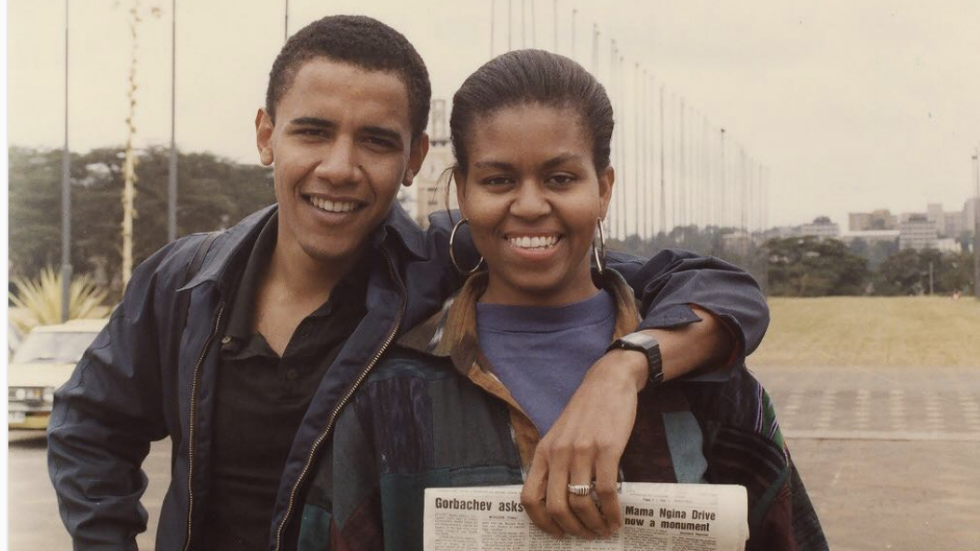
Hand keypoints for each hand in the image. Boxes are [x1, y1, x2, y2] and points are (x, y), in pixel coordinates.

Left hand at [520, 348, 646, 538]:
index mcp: (543, 452)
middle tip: (586, 536)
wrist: (608, 382)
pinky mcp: (607, 449)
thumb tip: (557, 500)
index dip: (541, 522)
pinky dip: (611, 512)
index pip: (529, 497)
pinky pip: (606, 491)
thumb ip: (554, 463)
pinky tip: (616, 518)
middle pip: (555, 506)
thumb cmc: (585, 411)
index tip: (557, 533)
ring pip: (580, 502)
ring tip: (604, 530)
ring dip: (594, 525)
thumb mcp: (559, 435)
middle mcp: (558, 453)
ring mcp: (582, 451)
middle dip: (572, 529)